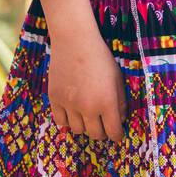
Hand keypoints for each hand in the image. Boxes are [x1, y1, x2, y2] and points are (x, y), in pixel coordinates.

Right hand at [46, 18, 127, 142]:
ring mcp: (69, 105)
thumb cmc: (100, 58)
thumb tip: (120, 120)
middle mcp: (88, 107)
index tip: (117, 135)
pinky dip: (68, 120)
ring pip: (77, 130)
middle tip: (103, 127)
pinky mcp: (54, 99)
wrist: (75, 41)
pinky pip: (60, 121)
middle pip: (95, 135)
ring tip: (88, 117)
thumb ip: (120, 101)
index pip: (113, 132)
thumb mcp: (117, 78)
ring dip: (84, 126)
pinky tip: (73, 113)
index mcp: (107, 102)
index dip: (117, 135)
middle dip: (102, 133)